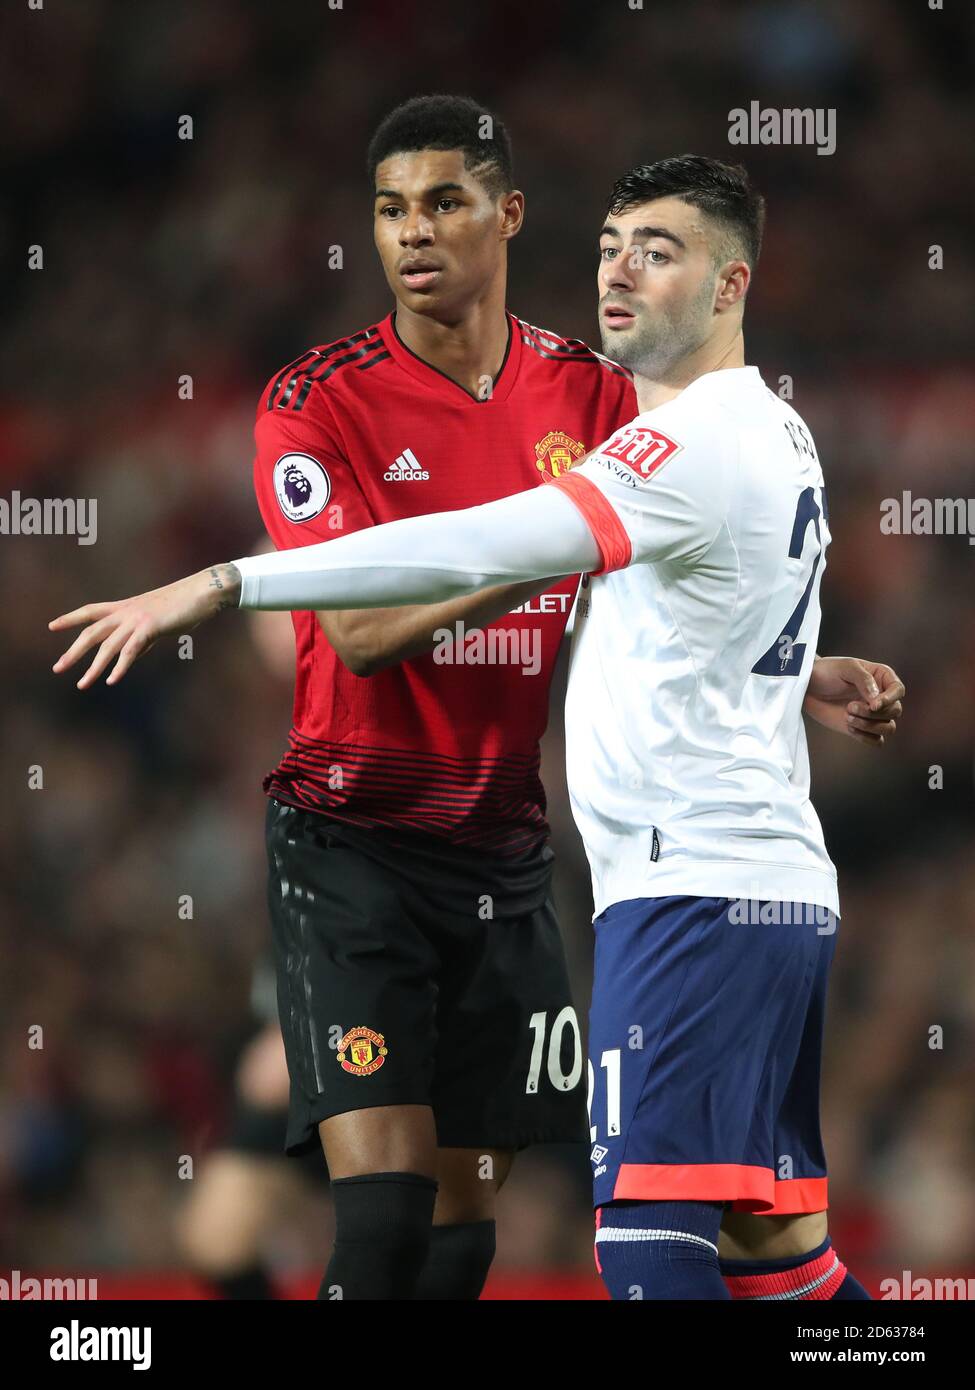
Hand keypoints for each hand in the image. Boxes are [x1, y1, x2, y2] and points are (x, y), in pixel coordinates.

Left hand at [49, 564, 239, 688]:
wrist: (203, 592)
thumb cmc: (184, 606)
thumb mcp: (158, 622)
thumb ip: (142, 638)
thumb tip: (132, 655)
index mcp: (126, 607)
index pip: (91, 611)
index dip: (71, 618)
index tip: (52, 625)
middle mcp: (126, 612)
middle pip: (92, 632)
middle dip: (73, 651)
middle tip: (57, 667)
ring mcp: (137, 619)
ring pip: (107, 646)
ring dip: (93, 667)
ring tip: (82, 684)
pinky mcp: (150, 627)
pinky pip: (130, 650)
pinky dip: (120, 667)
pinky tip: (111, 680)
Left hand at [803, 656, 904, 746]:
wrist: (808, 687)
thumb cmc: (827, 671)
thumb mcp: (846, 668)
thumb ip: (864, 680)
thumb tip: (877, 701)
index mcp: (882, 677)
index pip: (898, 691)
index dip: (890, 700)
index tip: (873, 705)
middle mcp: (881, 696)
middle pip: (895, 711)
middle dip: (873, 713)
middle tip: (849, 707)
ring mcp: (872, 714)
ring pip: (888, 728)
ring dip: (869, 726)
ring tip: (847, 717)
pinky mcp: (862, 728)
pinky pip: (876, 741)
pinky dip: (865, 737)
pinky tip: (849, 728)